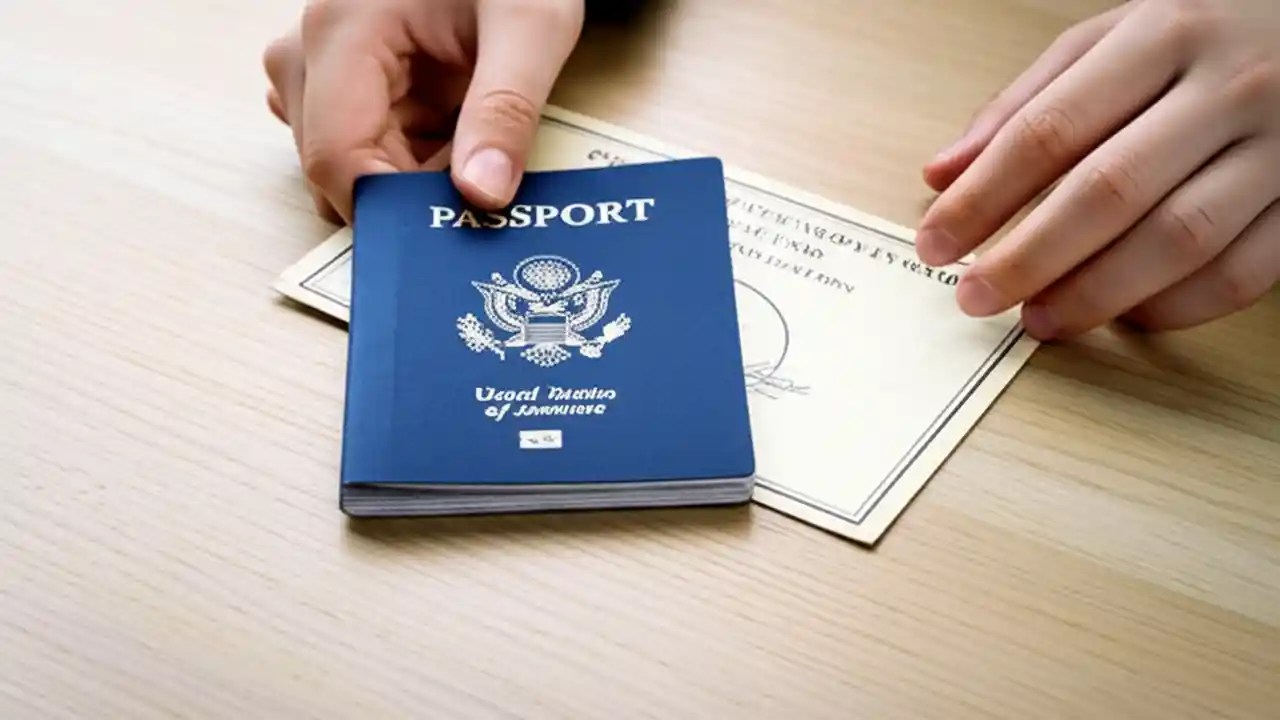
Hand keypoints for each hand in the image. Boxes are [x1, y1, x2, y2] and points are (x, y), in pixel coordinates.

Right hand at [263, 0, 584, 223]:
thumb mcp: (531, 28)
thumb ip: (506, 111)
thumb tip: (482, 194)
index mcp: (341, 31)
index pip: (336, 159)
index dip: (393, 210)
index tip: (453, 227)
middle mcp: (308, 51)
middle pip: (339, 170)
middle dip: (411, 193)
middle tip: (483, 173)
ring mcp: (315, 68)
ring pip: (351, 168)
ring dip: (415, 176)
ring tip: (472, 137)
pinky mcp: (334, 83)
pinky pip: (360, 150)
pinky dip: (411, 160)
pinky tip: (452, 131)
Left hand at [919, 0, 1279, 338]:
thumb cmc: (1208, 34)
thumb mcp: (1113, 38)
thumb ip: (1025, 103)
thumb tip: (941, 175)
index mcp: (1165, 32)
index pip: (1049, 129)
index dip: (981, 197)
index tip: (935, 242)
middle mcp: (1230, 86)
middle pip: (1108, 190)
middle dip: (1028, 257)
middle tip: (976, 296)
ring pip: (1178, 240)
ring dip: (1095, 294)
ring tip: (1039, 319)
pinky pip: (1242, 273)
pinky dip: (1176, 307)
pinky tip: (1124, 316)